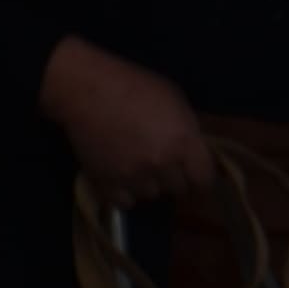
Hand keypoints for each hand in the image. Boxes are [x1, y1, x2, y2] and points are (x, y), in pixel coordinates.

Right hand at [37, 37, 214, 204]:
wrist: (84, 88)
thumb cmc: (132, 85)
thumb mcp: (173, 98)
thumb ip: (188, 129)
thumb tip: (196, 151)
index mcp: (182, 142)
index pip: (204, 180)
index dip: (199, 175)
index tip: (191, 170)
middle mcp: (161, 164)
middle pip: (178, 189)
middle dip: (171, 175)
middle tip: (157, 158)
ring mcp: (133, 177)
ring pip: (151, 195)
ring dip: (146, 182)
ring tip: (134, 160)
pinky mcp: (107, 184)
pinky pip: (125, 202)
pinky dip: (124, 191)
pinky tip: (119, 173)